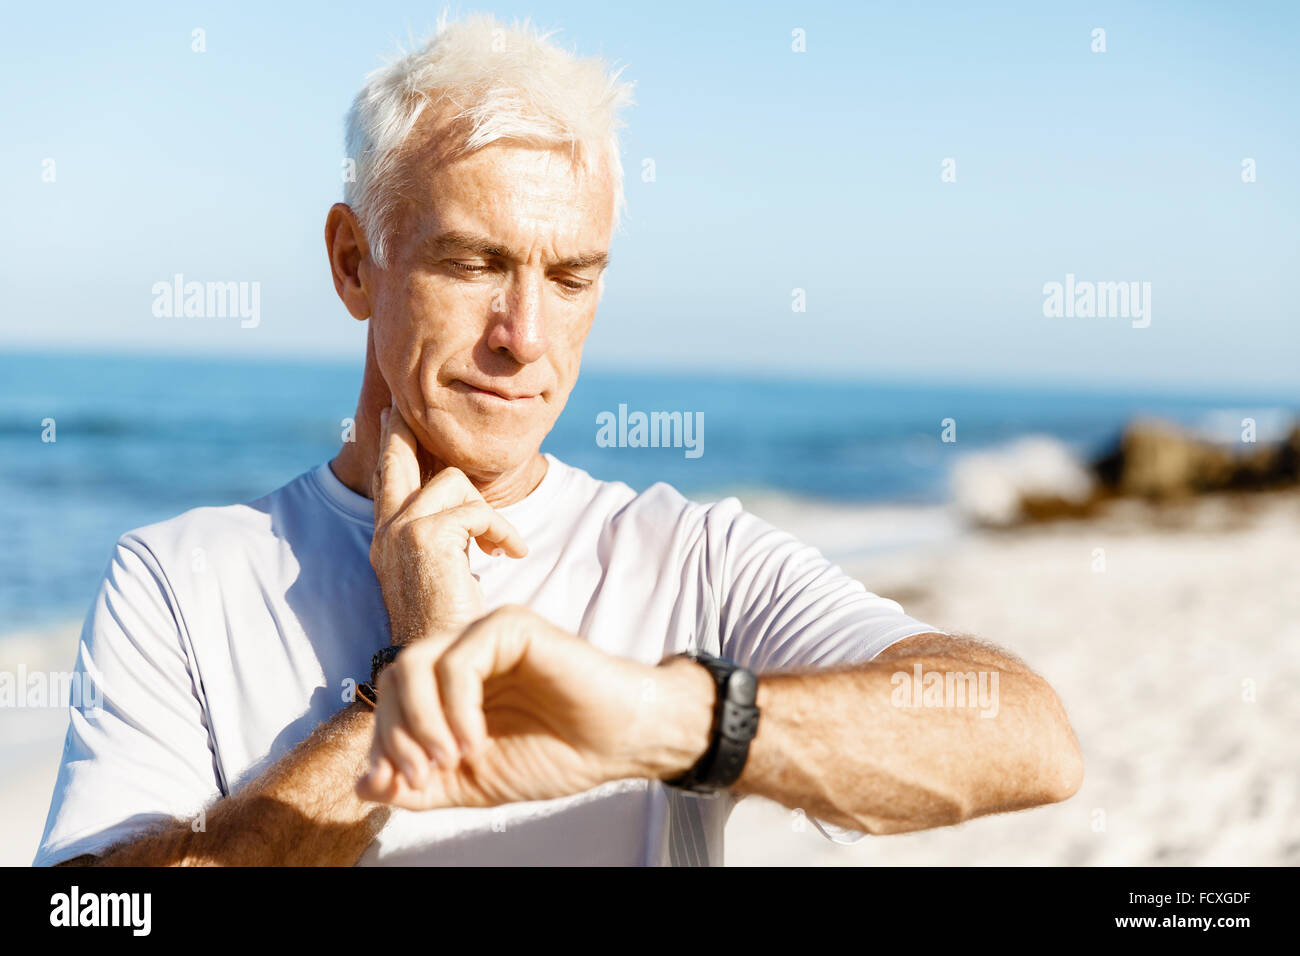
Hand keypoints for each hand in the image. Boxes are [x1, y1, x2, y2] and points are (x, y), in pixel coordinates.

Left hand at [355, 605, 716, 808]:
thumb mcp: (471, 783)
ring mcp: (485, 634)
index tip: (401, 787)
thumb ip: (418, 784)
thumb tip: (361, 785)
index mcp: (449, 684)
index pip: (388, 699)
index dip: (382, 743)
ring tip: (451, 759)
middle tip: (424, 776)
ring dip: (420, 721)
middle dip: (395, 733)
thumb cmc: (556, 754)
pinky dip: (455, 708)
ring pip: (415, 662)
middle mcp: (462, 651)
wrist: (618, 745)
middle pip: (393, 676)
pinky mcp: (511, 625)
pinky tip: (475, 740)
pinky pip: (457, 661)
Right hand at [369, 400, 526, 643]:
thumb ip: (445, 538)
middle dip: (405, 429)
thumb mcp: (444, 574)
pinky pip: (477, 508)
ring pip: (455, 481)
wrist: (443, 666)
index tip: (393, 416)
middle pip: (398, 458)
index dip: (391, 444)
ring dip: (490, 513)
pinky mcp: (424, 536)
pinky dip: (502, 529)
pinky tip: (511, 554)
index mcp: (387, 539)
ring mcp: (400, 530)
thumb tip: (464, 506)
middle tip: (402, 407)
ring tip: (502, 546)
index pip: (388, 478)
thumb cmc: (453, 627)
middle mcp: (385, 530)